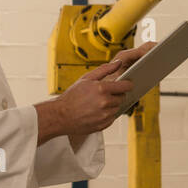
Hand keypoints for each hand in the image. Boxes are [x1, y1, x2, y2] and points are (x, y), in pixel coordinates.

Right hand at [34, 43, 156, 143]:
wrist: (60, 116)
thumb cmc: (72, 97)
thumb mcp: (86, 79)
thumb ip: (104, 69)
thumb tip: (118, 62)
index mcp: (102, 89)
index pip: (125, 86)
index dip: (127, 84)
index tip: (127, 84)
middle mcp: (105, 103)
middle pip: (122, 97)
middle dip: (116, 95)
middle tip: (104, 94)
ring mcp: (104, 115)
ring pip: (117, 108)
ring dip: (111, 105)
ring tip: (97, 104)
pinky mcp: (102, 125)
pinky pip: (112, 118)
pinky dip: (107, 115)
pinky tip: (96, 112)